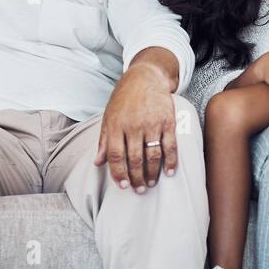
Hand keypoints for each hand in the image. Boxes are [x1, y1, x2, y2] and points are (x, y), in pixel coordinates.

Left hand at [94, 64, 177, 191]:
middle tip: (138, 190)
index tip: (123, 186)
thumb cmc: (123, 100)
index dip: (119, 174)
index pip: (116, 156)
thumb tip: (97, 163)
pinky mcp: (168, 121)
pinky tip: (169, 172)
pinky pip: (170, 145)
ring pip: (152, 155)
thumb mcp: (108, 118)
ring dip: (152, 173)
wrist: (144, 77)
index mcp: (115, 126)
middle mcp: (133, 126)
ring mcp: (151, 124)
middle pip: (135, 159)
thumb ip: (103, 141)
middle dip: (136, 178)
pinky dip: (170, 161)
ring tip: (151, 184)